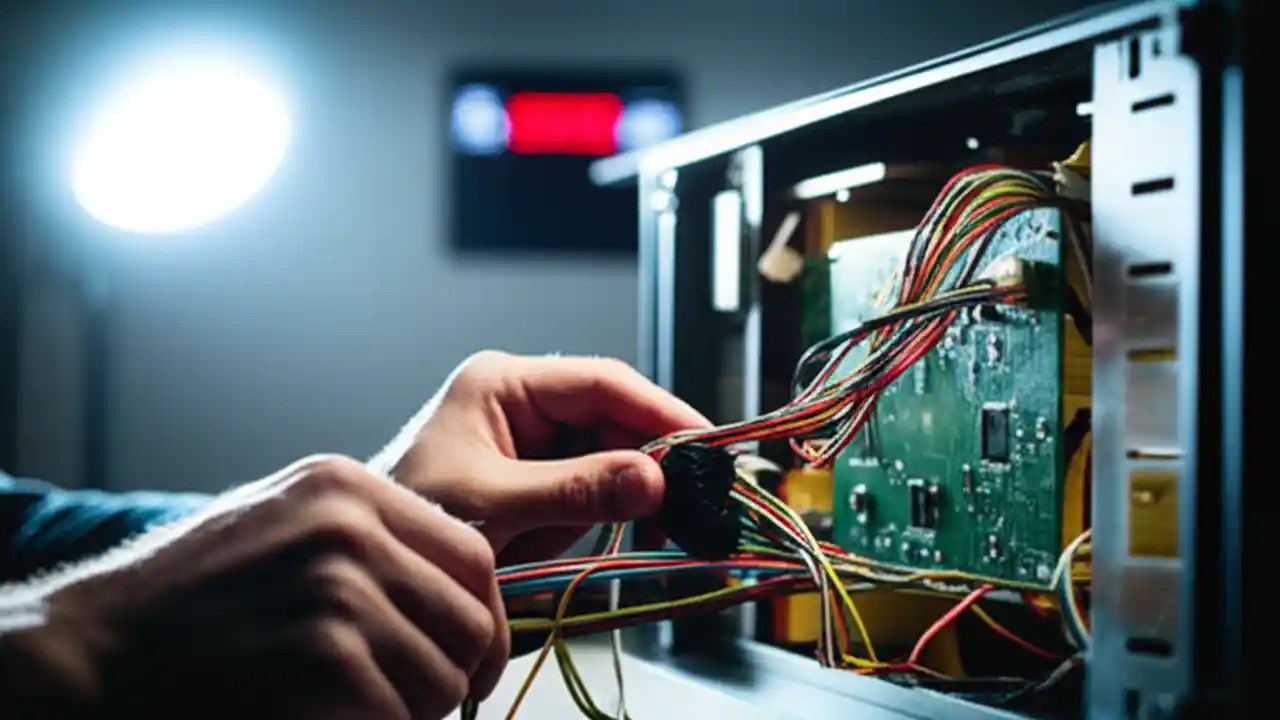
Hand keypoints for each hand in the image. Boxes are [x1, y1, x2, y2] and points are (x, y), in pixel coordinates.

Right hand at [0, 455, 506, 719]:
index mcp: (345, 485)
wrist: (96, 648)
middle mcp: (349, 526)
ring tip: (366, 708)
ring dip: (417, 710)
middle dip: (457, 672)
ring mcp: (337, 589)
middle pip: (470, 617)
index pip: (472, 553)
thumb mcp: (284, 525)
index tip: (474, 657)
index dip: (483, 616)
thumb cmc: (188, 597)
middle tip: (420, 699)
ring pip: (444, 676)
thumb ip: (370, 538)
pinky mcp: (324, 658)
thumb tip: (461, 581)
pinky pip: (399, 715)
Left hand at [373, 352, 708, 564]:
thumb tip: (654, 480)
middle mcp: (522, 403)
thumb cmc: (409, 525)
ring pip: (611, 454)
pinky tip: (604, 536)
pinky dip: (607, 514)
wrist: (374, 571)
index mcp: (504, 383)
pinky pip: (593, 488)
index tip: (705, 448)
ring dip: (629, 494)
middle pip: (614, 417)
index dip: (661, 413)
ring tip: (638, 528)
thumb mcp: (493, 507)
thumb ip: (574, 491)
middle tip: (690, 504)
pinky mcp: (537, 478)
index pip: (603, 382)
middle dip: (651, 461)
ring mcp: (531, 440)